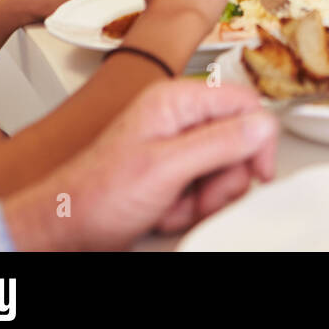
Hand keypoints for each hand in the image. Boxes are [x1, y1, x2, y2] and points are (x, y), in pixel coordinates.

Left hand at [4, 79, 277, 249]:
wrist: (65, 228)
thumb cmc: (97, 194)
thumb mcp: (166, 167)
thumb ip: (219, 143)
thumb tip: (263, 125)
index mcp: (177, 100)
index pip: (245, 103)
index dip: (258, 138)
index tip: (259, 170)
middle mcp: (179, 118)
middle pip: (238, 141)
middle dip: (224, 178)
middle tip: (200, 194)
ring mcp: (177, 146)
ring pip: (226, 169)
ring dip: (206, 197)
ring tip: (174, 205)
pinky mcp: (175, 172)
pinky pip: (207, 188)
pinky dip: (192, 207)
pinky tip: (166, 210)